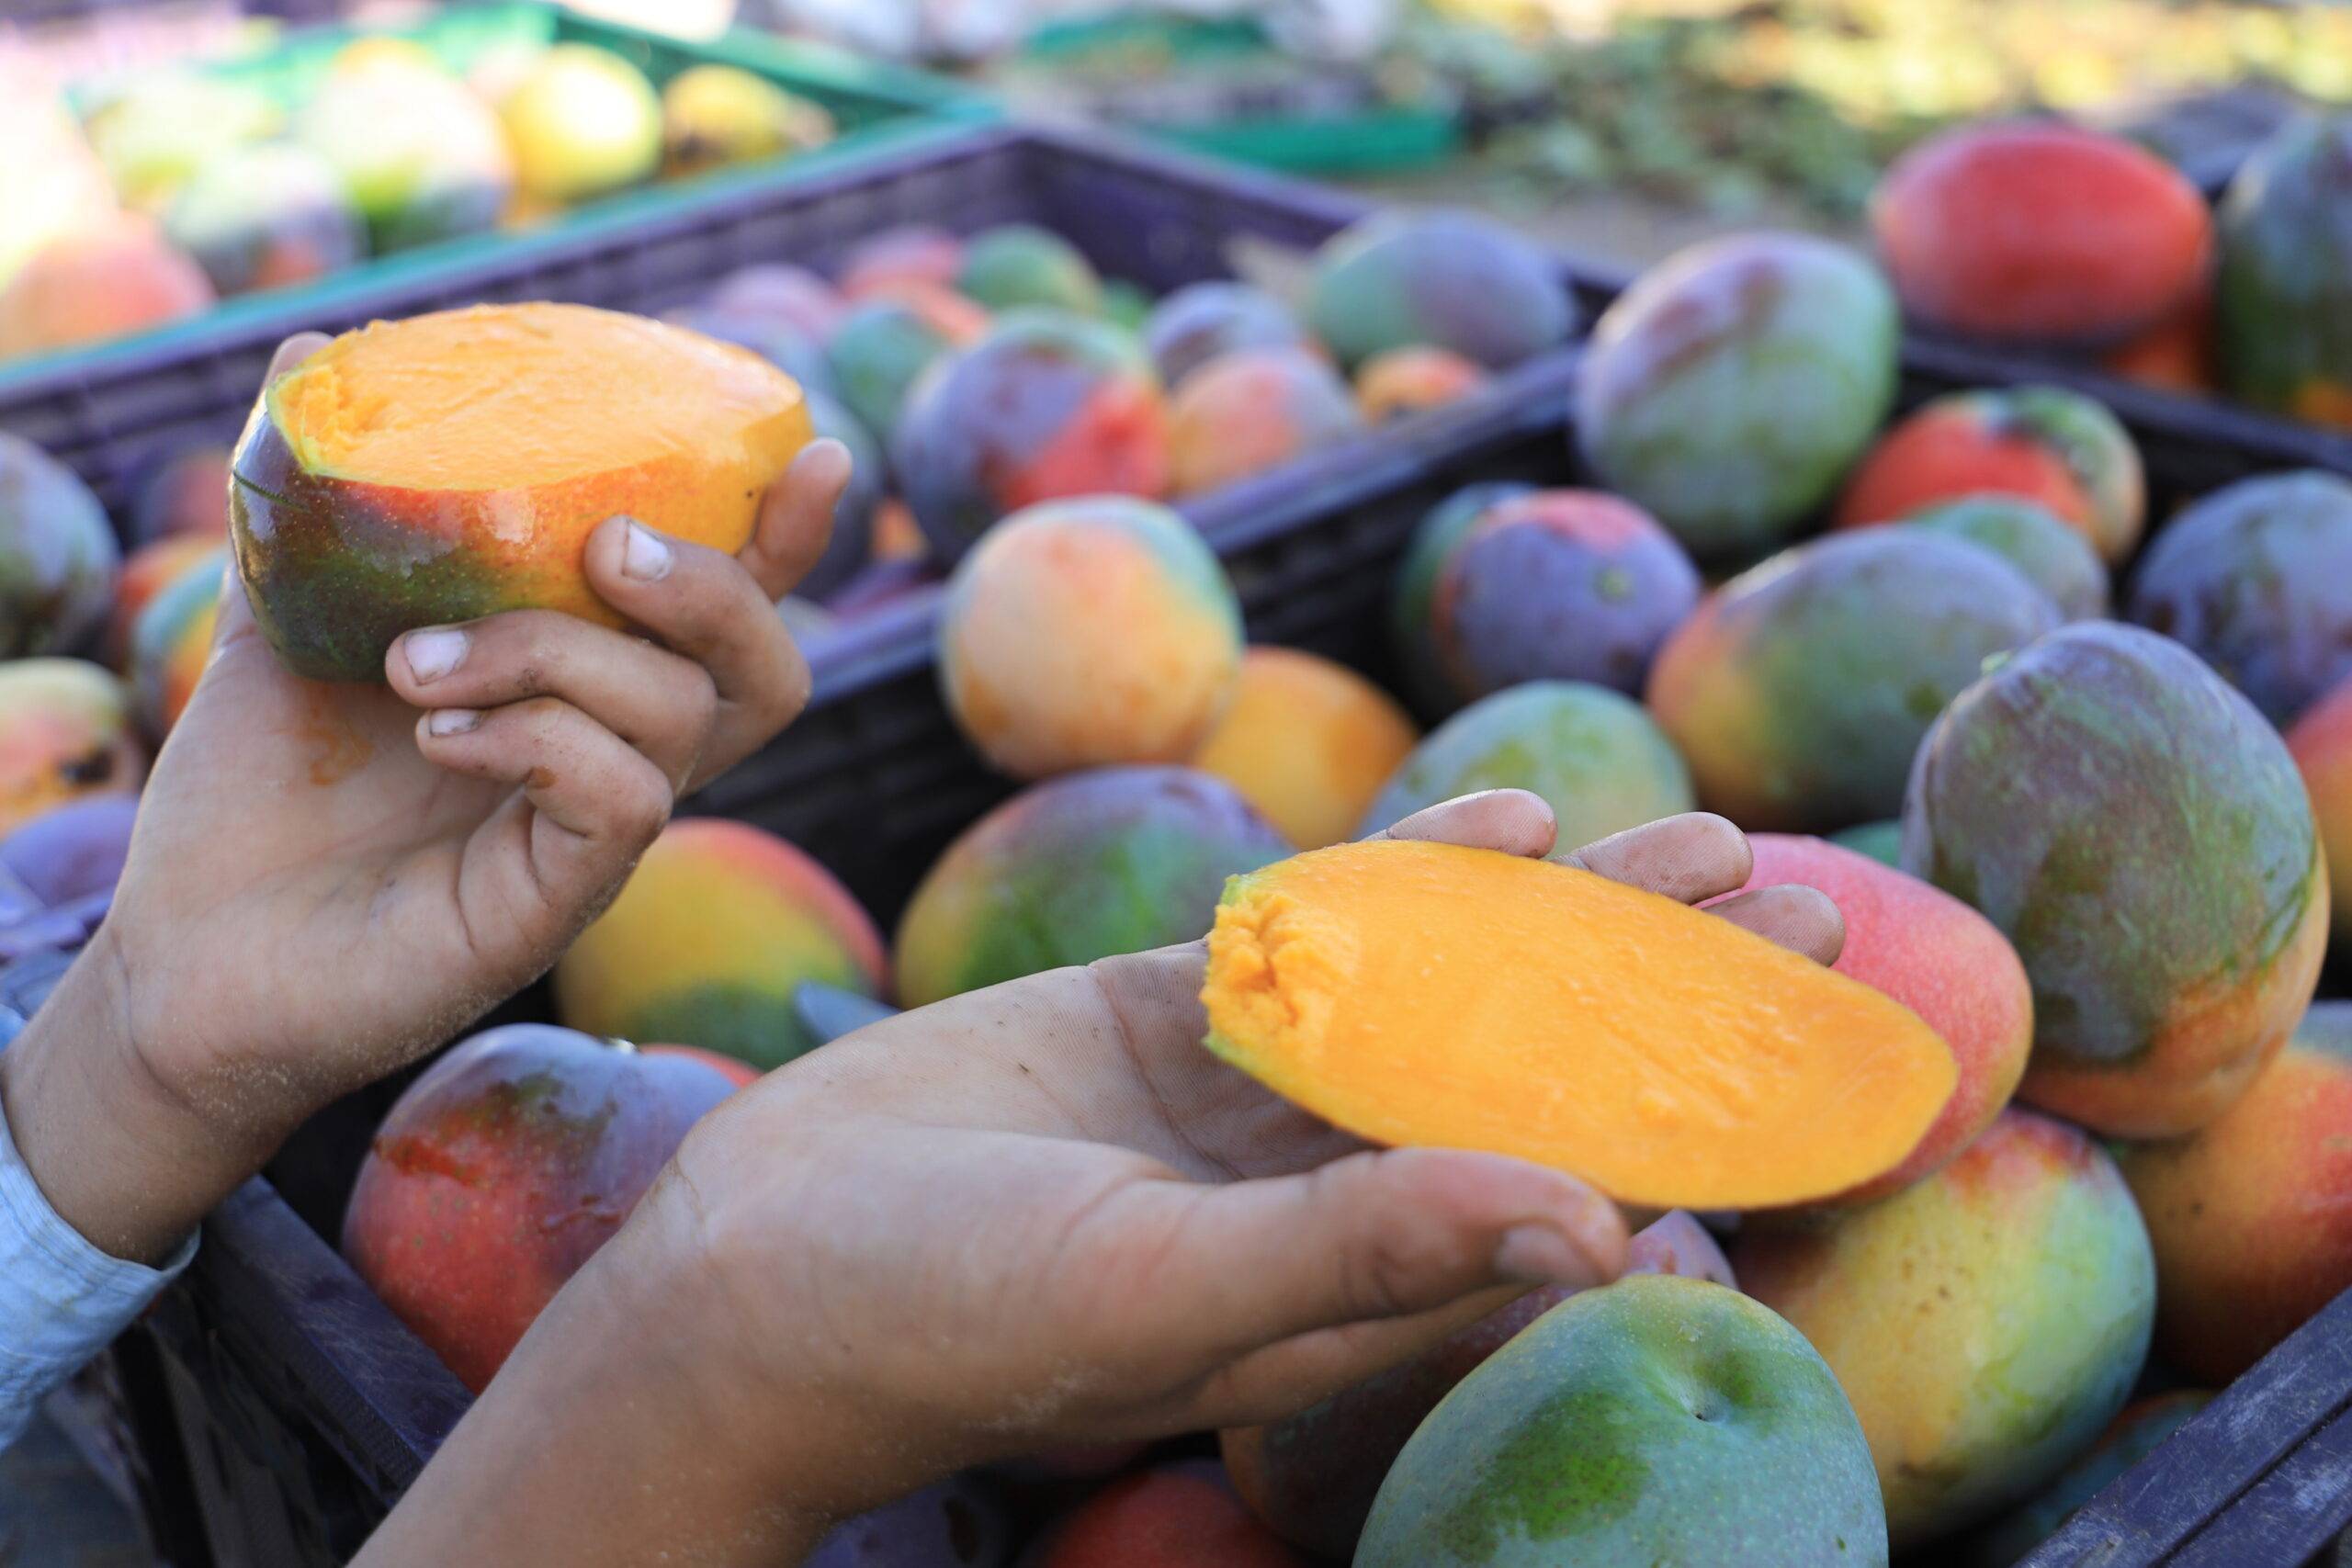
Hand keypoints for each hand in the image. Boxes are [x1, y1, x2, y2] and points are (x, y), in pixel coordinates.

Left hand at [0, 333, 850, 1263]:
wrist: (186, 955)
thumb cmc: (259, 791)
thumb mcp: (291, 616)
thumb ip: (325, 501)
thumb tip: (319, 343)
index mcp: (585, 684)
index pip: (729, 609)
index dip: (788, 538)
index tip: (815, 455)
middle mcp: (616, 757)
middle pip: (765, 669)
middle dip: (715, 583)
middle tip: (605, 546)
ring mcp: (594, 834)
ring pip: (684, 716)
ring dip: (555, 651)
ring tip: (416, 658)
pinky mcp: (556, 900)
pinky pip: (624, 797)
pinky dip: (536, 736)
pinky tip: (437, 732)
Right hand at [364, 794, 1841, 1567]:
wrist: (748, 1271)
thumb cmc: (941, 1321)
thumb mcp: (1162, 1290)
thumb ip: (1365, 1252)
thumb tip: (1593, 1222)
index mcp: (1363, 1286)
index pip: (1586, 1197)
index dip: (1718, 1125)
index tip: (1832, 1047)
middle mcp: (1328, 1192)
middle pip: (1549, 1074)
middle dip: (1681, 992)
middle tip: (1818, 906)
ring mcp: (1250, 1100)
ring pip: (1453, 985)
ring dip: (1579, 914)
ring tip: (1709, 838)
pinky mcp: (1164, 1016)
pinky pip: (1319, 933)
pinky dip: (1416, 874)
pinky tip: (1513, 818)